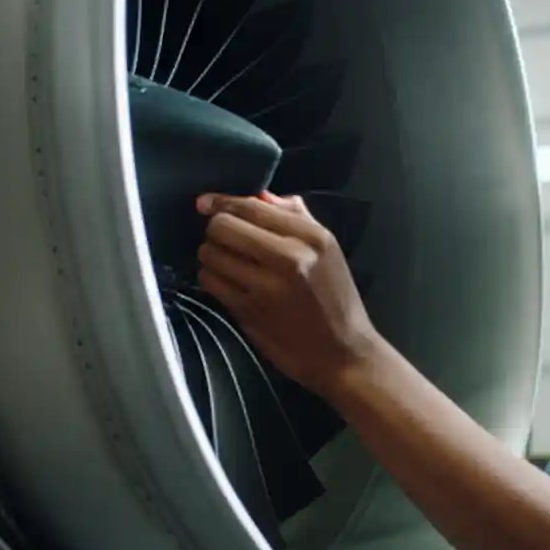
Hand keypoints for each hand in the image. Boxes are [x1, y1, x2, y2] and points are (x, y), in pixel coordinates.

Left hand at [194, 191, 381, 396]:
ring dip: (212, 256)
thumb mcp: (328, 251)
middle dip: (216, 231)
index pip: (252, 207)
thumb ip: (296, 218)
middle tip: (226, 241)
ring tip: (228, 264)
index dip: (222, 201)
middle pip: (223, 227)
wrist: (343, 353)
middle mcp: (289, 256)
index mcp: (311, 237)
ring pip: (211, 254)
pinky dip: (212, 279)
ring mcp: (266, 286)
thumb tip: (260, 196)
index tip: (206, 203)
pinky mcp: (248, 311)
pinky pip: (210, 282)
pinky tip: (227, 283)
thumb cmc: (336, 299)